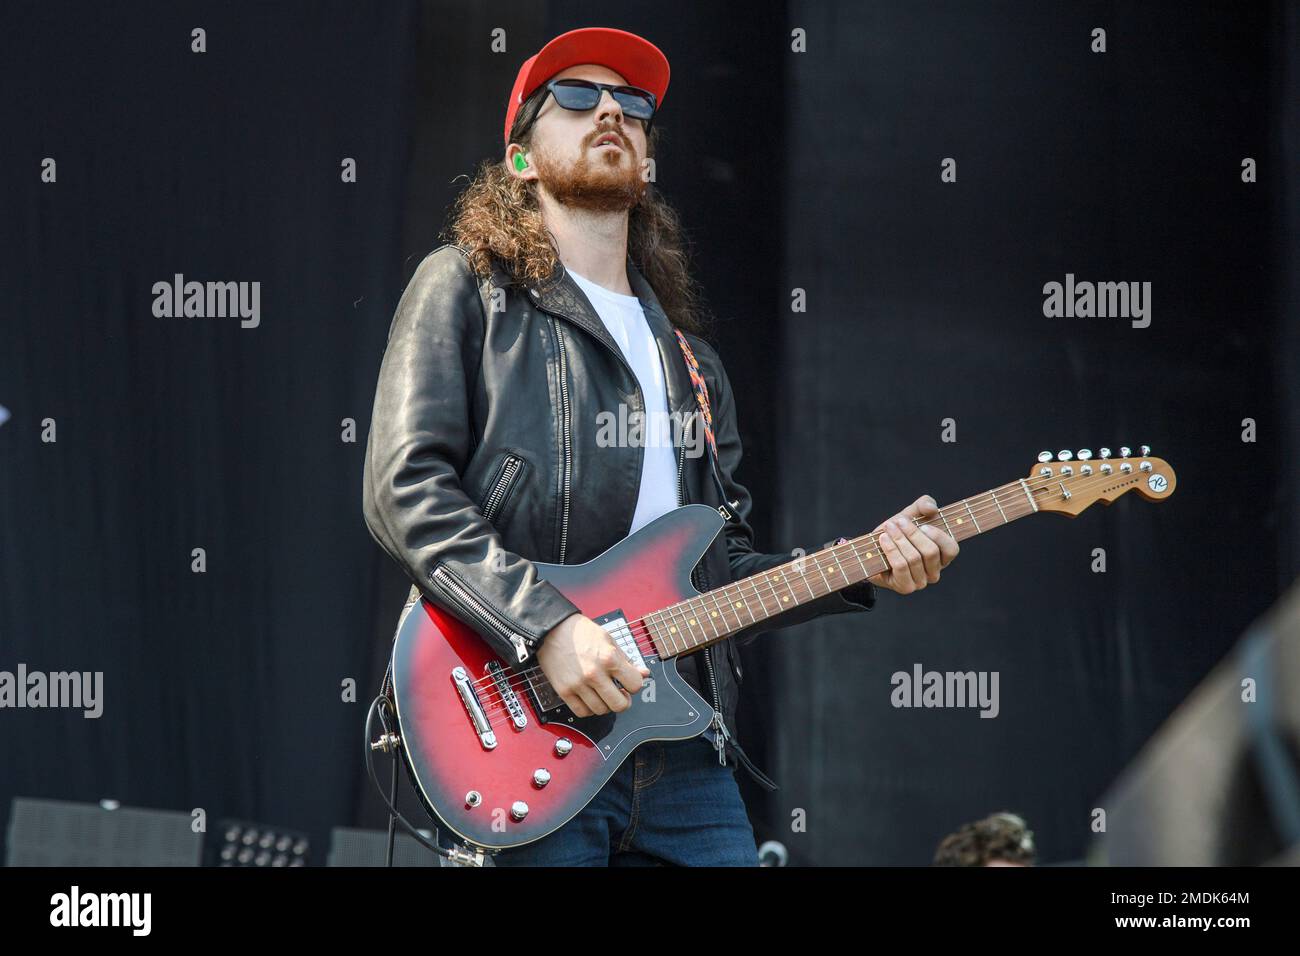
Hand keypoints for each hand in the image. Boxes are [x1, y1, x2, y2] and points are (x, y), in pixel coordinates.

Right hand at [536, 614, 650, 716]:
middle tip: (620, 693)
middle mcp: (594, 674)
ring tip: (603, 693)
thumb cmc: (581, 632)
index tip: (630, 682)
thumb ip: (627, 660)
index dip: (635, 684)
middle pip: (620, 705)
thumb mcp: (609, 640)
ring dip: (606, 704)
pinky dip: (589, 709)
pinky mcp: (564, 691)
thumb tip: (643, 674)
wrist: (552, 630)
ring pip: (601, 710)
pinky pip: (582, 712)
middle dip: (624, 700)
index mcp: (608, 658)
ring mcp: (578, 685)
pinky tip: (590, 697)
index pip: (635, 685)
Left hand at [867, 494, 958, 594]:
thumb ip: (924, 504)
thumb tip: (932, 508)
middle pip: (930, 552)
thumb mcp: (911, 514)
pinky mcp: (906, 587)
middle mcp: (935, 571)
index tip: (922, 525)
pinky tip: (883, 540)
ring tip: (888, 529)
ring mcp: (921, 582)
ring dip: (899, 540)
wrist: (872, 551)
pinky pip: (901, 567)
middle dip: (912, 534)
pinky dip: (891, 550)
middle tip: (898, 522)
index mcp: (942, 556)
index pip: (951, 549)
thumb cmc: (896, 533)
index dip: (938, 536)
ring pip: (914, 558)